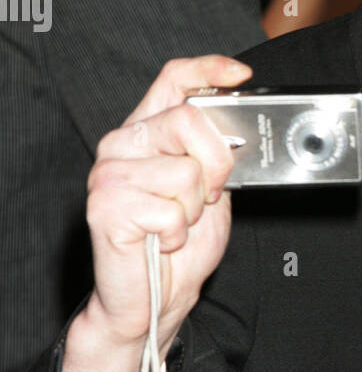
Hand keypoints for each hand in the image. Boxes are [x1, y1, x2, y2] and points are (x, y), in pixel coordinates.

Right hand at [82, 54, 251, 355]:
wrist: (150, 301)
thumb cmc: (178, 248)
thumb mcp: (211, 192)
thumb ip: (217, 158)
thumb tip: (245, 133)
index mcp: (147, 132)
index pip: (173, 80)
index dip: (208, 69)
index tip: (240, 76)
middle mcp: (122, 144)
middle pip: (188, 119)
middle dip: (217, 163)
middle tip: (208, 196)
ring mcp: (108, 172)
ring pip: (185, 172)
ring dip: (193, 210)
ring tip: (175, 225)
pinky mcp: (105, 205)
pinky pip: (170, 210)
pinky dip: (177, 234)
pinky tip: (161, 241)